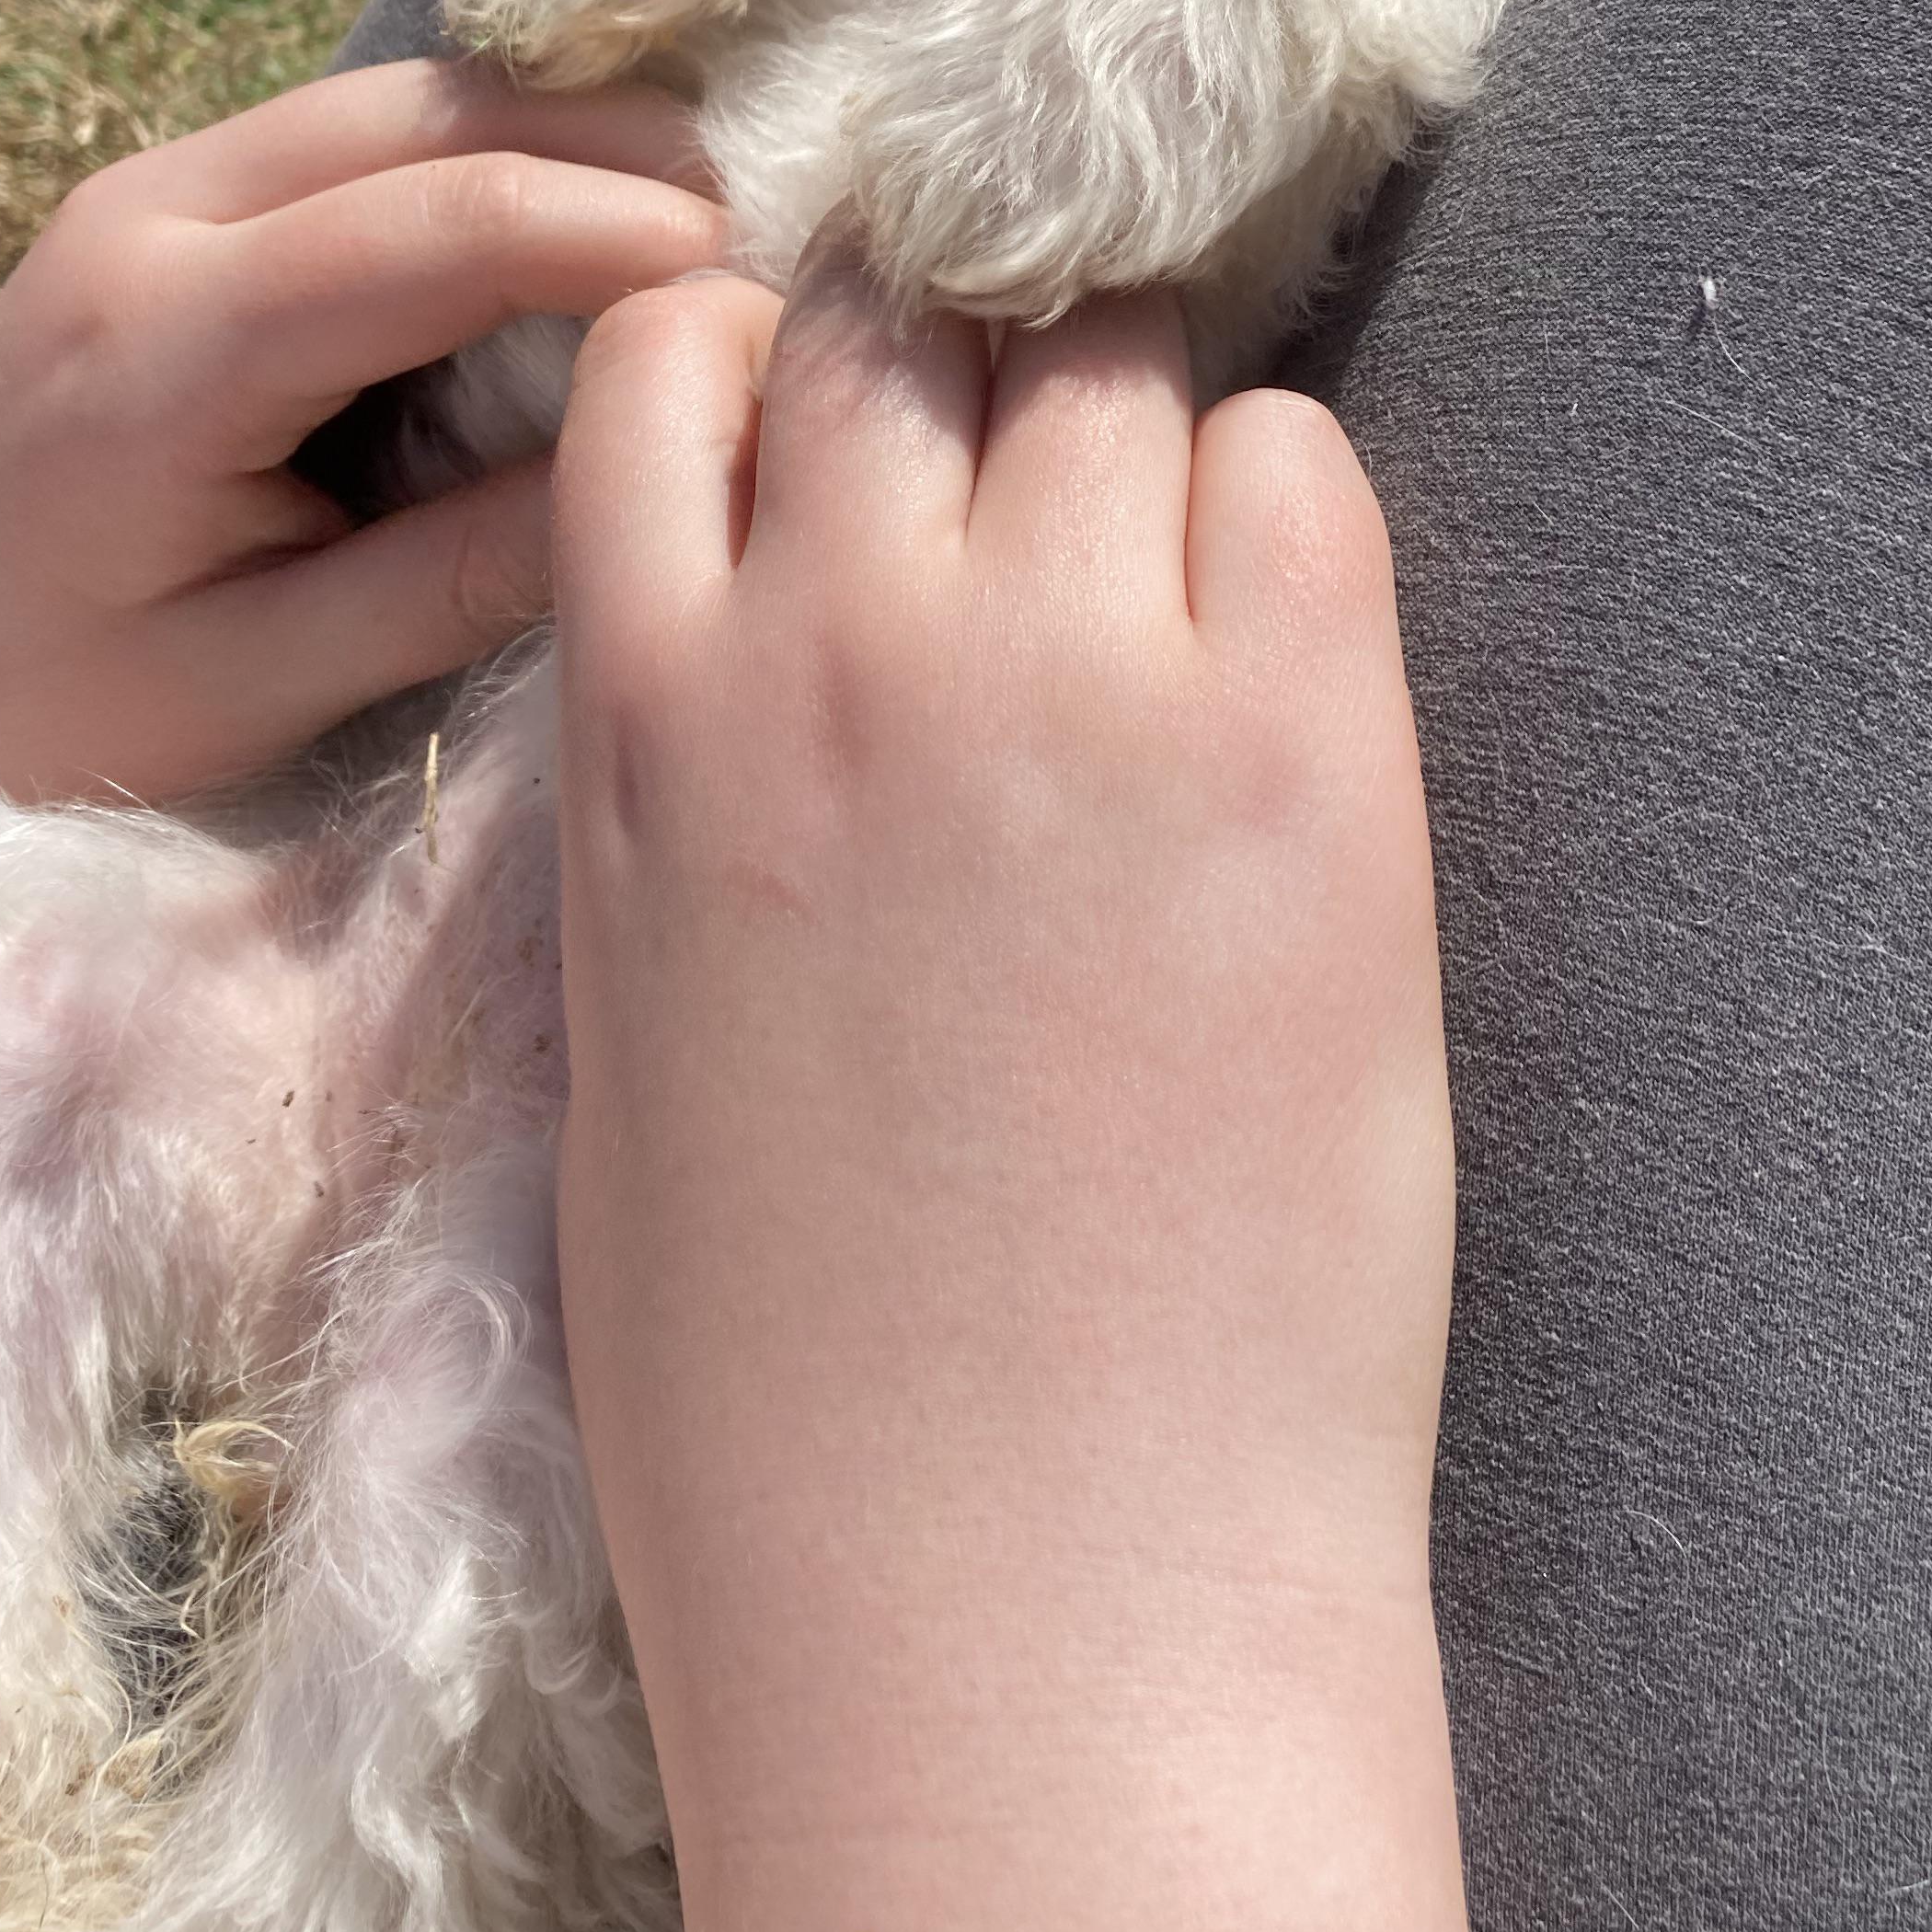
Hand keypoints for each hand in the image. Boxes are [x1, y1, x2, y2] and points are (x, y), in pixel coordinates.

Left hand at [0, 60, 723, 910]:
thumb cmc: (50, 718)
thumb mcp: (263, 681)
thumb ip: (460, 577)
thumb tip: (670, 470)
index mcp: (161, 347)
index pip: (440, 228)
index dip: (620, 232)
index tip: (760, 281)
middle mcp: (144, 220)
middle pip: (432, 111)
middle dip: (616, 149)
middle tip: (764, 243)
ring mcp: (147, 191)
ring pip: (405, 96)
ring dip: (562, 141)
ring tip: (700, 238)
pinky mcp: (170, 203)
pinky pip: (362, 135)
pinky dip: (490, 163)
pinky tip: (579, 241)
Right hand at [553, 259, 1480, 1931]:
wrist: (1009, 1608)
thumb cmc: (785, 1395)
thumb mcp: (634, 1033)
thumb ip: (685, 786)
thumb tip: (776, 637)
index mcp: (641, 718)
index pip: (674, 357)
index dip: (776, 363)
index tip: (846, 434)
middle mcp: (838, 642)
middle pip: (906, 323)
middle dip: (964, 373)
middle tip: (1040, 499)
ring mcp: (1070, 678)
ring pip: (1110, 360)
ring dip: (1134, 426)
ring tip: (1175, 575)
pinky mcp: (1296, 748)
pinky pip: (1297, 466)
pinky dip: (1282, 508)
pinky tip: (1281, 650)